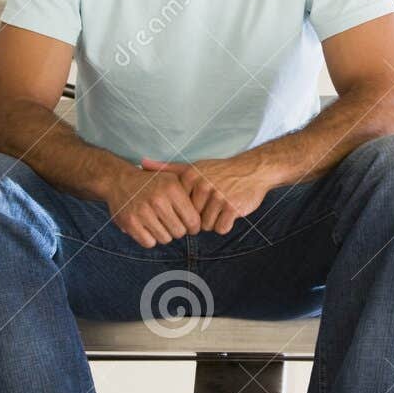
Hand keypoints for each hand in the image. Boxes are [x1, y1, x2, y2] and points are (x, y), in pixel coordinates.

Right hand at [101, 166, 201, 247]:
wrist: (119, 180)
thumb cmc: (152, 183)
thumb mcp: (172, 179)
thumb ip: (190, 196)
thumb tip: (206, 219)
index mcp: (172, 188)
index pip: (193, 221)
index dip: (194, 227)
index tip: (189, 225)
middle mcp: (158, 199)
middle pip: (180, 232)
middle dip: (178, 230)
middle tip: (172, 224)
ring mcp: (143, 211)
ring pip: (165, 239)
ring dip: (164, 235)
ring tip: (159, 224)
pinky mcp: (130, 222)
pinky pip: (149, 243)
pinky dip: (149, 239)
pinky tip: (148, 228)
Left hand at [139, 153, 274, 233]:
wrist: (252, 170)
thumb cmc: (220, 171)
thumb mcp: (192, 167)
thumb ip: (166, 168)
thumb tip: (141, 164)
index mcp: (191, 177)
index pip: (179, 207)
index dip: (187, 209)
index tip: (198, 200)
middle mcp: (203, 185)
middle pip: (192, 219)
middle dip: (202, 216)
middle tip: (213, 203)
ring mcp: (218, 197)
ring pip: (206, 226)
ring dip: (214, 220)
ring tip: (221, 206)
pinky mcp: (232, 207)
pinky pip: (221, 228)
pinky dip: (226, 224)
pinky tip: (230, 211)